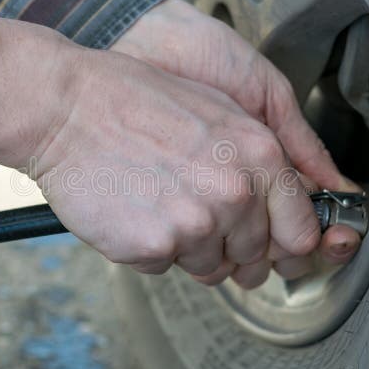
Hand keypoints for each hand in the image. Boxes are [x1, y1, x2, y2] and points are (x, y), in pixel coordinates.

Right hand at [0, 8, 323, 285]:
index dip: (286, 245)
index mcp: (259, 155)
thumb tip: (283, 204)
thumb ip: (259, 162)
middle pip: (255, 258)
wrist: (66, 108)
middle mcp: (235, 193)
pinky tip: (133, 210)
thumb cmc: (134, 100)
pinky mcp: (154, 246)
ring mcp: (195, 224)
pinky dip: (150, 248)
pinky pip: (165, 267)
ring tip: (157, 201)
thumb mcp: (218, 111)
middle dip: (230, 248)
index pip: (302, 233)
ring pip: (210, 268)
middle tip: (195, 216)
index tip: (271, 246)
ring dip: (188, 248)